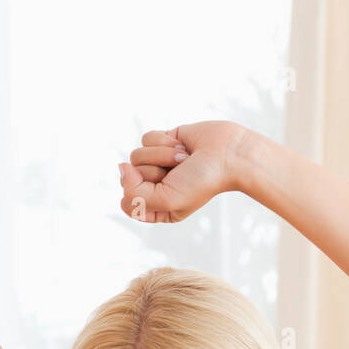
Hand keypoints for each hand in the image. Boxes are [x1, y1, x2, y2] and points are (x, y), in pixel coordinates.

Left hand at [118, 120, 248, 223]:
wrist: (227, 155)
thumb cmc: (202, 182)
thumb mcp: (166, 201)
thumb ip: (134, 193)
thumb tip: (120, 166)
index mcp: (156, 209)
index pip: (127, 203)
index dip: (139, 194)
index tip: (161, 190)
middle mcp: (155, 186)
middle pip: (129, 177)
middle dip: (155, 172)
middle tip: (179, 173)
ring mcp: (158, 164)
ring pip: (136, 156)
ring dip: (162, 155)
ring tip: (183, 159)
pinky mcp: (162, 142)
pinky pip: (146, 138)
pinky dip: (164, 141)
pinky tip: (182, 146)